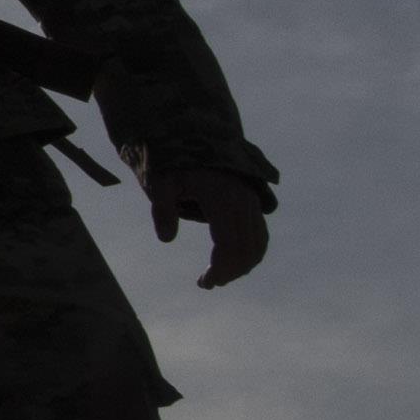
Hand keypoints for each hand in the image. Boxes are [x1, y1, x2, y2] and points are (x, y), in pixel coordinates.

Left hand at [147, 164, 272, 291]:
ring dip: (242, 265)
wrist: (193, 136)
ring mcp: (251, 201)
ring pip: (258, 243)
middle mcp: (243, 200)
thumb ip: (161, 207)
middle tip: (207, 282)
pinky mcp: (252, 202)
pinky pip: (259, 234)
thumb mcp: (159, 181)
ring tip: (217, 276)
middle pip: (247, 249)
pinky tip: (231, 262)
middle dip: (230, 272)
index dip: (220, 269)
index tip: (204, 283)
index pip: (229, 244)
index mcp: (222, 197)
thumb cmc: (172, 161)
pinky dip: (250, 252)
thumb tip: (166, 238)